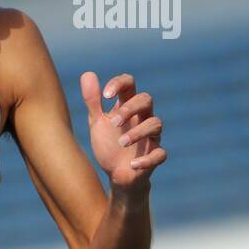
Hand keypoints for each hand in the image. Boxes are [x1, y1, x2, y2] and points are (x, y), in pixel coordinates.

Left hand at [80, 71, 167, 194]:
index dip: (120, 84)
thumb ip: (93, 101)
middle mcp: (142, 118)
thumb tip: (87, 73)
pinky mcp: (155, 156)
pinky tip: (132, 164)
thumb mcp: (97, 122)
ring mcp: (151, 137)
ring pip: (156, 124)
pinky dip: (147, 159)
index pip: (130, 84)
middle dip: (130, 108)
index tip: (106, 95)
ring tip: (121, 144)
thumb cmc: (108, 144)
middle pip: (146, 100)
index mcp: (127, 107)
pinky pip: (160, 154)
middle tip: (113, 123)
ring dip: (138, 133)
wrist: (115, 174)